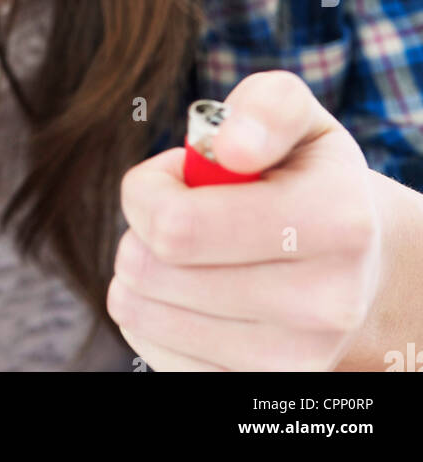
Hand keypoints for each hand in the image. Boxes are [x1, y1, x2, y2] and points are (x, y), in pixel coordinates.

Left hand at [107, 71, 383, 370]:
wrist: (355, 266)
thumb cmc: (307, 175)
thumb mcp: (299, 118)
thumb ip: (266, 106)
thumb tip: (229, 148)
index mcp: (334, 221)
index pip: (177, 225)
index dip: (147, 188)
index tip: (175, 172)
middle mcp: (323, 303)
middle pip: (150, 269)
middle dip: (141, 224)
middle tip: (180, 207)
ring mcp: (292, 360)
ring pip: (141, 311)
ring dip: (142, 267)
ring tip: (189, 246)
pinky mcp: (256, 390)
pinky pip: (149, 348)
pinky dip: (152, 311)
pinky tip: (191, 288)